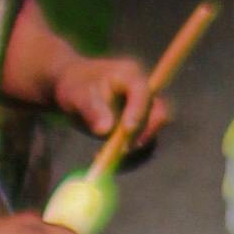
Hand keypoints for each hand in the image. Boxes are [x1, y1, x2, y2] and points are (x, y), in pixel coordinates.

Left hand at [48, 52, 166, 157]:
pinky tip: (103, 157)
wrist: (74, 91)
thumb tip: (105, 130)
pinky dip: (127, 155)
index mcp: (130, 75)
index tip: (126, 130)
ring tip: (104, 157)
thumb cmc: (76, 86)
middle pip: (158, 114)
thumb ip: (91, 109)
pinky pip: (141, 145)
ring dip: (134, 149)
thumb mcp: (78, 95)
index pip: (143, 93)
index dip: (138, 111)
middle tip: (121, 150)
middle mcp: (144, 93)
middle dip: (143, 134)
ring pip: (152, 134)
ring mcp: (145, 112)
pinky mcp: (139, 128)